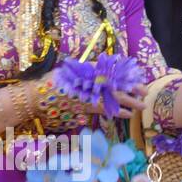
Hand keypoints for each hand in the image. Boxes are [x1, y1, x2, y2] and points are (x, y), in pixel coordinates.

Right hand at [31, 69, 145, 121]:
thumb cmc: (52, 81)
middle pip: (114, 87)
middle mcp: (87, 85)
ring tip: (140, 105)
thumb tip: (106, 67)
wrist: (36, 96)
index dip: (125, 76)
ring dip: (127, 102)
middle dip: (130, 89)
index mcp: (86, 73)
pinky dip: (114, 111)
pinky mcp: (83, 108)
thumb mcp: (69, 70)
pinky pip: (103, 109)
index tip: (138, 77)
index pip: (111, 74)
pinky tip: (125, 113)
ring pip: (110, 99)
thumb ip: (87, 69)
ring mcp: (86, 98)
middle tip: (145, 92)